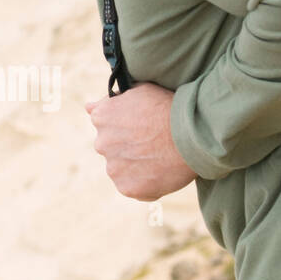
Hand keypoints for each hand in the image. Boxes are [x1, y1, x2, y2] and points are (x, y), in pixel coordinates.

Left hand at [85, 83, 196, 200]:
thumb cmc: (169, 108)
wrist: (193, 135)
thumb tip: (88, 107)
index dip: (125, 125)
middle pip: (111, 148)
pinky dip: (144, 182)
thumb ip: (110, 101)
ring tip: (159, 157)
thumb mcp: (140, 91)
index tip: (142, 127)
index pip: (104, 124)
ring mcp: (113, 168)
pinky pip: (132, 187)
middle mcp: (102, 143)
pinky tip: (160, 171)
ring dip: (135, 166)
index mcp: (101, 117)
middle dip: (127, 146)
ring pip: (121, 169)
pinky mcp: (127, 188)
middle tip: (152, 143)